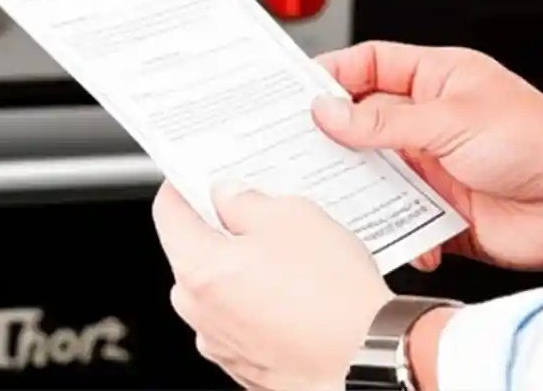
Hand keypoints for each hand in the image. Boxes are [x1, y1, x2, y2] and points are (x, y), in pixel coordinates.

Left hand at [152, 181, 391, 389]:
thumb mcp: (292, 217)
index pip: (168, 212)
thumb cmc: (334, 296)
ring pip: (220, 291)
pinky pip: (244, 322)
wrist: (375, 359)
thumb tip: (229, 197)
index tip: (197, 175)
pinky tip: (299, 295)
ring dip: (244, 271)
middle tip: (257, 214)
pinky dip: (262, 306)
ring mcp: (222, 344)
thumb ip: (246, 201)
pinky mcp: (249, 366)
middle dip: (220, 230)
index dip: (183, 186)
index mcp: (197, 268)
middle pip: (193, 253)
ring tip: (291, 259)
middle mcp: (200, 311)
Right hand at [312, 41, 542, 270]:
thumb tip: (326, 112)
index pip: (369, 65)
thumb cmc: (542, 144)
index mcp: (436, 80)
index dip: (331, 74)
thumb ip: (382, 121)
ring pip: (371, 173)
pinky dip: (390, 228)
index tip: (296, 91)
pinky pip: (396, 217)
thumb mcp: (452, 120)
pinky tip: (392, 230)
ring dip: (356, 187)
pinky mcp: (437, 209)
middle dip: (330, 136)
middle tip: (295, 146)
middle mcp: (428, 122)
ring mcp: (431, 166)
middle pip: (359, 122)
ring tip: (335, 193)